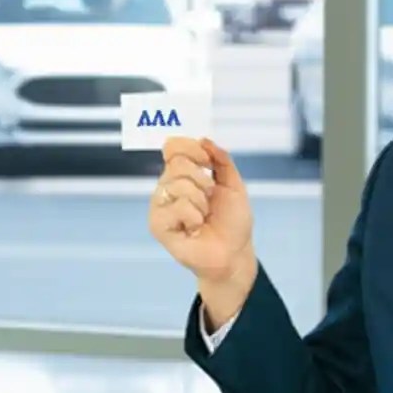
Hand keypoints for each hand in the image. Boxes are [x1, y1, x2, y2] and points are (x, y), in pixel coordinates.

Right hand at [148, 136, 255, 284]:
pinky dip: (193, 216)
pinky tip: (193, 228)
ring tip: (203, 217)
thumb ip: (221, 159)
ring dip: (201, 202)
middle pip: (177, 163)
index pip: (173, 147)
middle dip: (202, 180)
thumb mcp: (234, 184)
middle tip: (209, 198)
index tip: (207, 161)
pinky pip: (176, 206)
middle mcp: (167, 187)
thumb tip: (204, 140)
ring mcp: (160, 206)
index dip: (191, 148)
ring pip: (178, 184)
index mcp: (182, 174)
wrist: (234, 253)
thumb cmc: (232, 222)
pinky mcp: (158, 225)